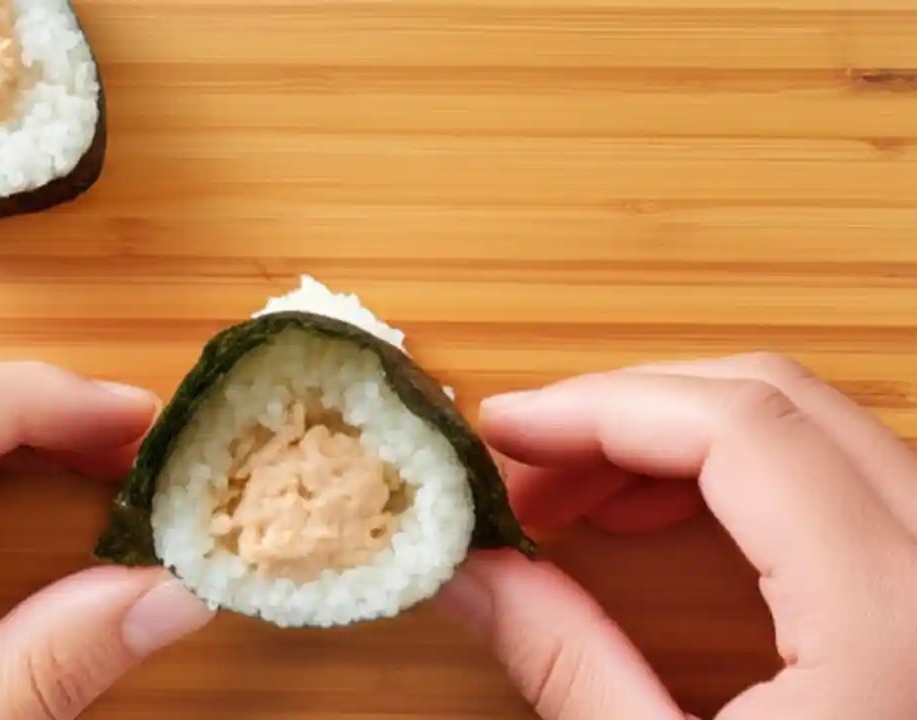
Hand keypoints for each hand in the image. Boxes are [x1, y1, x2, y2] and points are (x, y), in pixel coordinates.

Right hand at [436, 353, 916, 718]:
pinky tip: (659, 515)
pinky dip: (738, 475)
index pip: (738, 429)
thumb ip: (565, 663)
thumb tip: (468, 572)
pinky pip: (840, 479)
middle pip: (778, 400)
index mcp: (889, 614)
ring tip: (577, 492)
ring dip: (681, 436)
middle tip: (529, 464)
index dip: (602, 406)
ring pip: (815, 428)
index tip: (505, 428)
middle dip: (632, 411)